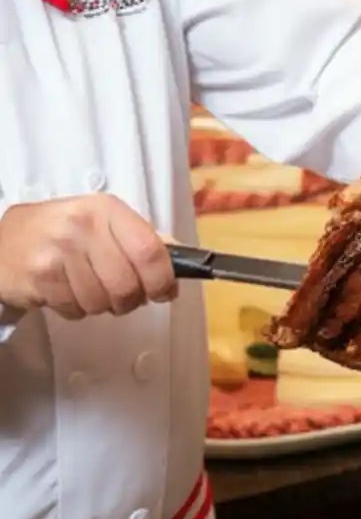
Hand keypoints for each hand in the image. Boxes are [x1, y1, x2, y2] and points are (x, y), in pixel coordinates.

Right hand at [0, 195, 176, 318]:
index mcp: (107, 209)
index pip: (151, 250)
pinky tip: (67, 292)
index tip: (165, 292)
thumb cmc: (61, 233)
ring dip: (102, 306)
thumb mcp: (103, 223)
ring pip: (103, 301)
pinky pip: (77, 310)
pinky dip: (77, 310)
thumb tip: (185, 260)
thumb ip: (143, 239)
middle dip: (132, 300)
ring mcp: (59, 250)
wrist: (4, 241)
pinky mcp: (41, 275)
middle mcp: (83, 225)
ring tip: (89, 289)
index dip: (163, 279)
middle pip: (129, 284)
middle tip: (123, 296)